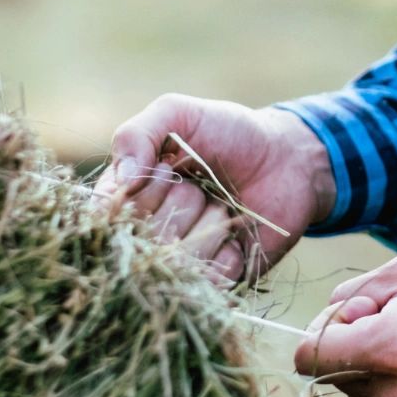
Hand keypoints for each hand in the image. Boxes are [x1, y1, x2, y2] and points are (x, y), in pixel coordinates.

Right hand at [94, 94, 334, 285]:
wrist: (287, 157)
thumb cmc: (228, 133)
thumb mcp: (178, 114)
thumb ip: (137, 133)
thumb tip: (122, 180)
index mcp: (127, 198)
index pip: (109, 216)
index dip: (142, 195)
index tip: (169, 169)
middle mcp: (147, 235)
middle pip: (147, 239)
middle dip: (183, 202)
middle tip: (202, 184)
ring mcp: (181, 262)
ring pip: (180, 261)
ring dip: (210, 225)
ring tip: (223, 204)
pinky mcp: (214, 282)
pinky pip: (211, 281)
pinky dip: (230, 252)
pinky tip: (238, 233)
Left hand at [293, 256, 396, 396]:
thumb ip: (354, 291)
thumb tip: (331, 321)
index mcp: (385, 347)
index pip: (308, 356)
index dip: (325, 331)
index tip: (355, 319)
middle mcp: (391, 395)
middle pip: (336, 375)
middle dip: (358, 348)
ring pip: (361, 396)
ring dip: (378, 374)